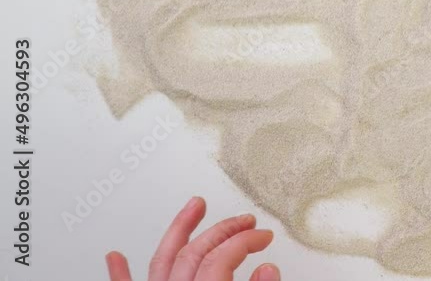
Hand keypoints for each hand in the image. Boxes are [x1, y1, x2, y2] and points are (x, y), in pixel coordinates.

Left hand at [106, 197, 278, 280]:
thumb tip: (268, 269)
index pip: (223, 257)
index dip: (247, 241)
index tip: (264, 236)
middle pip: (196, 252)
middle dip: (224, 231)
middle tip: (246, 222)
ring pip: (162, 260)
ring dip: (178, 231)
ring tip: (193, 206)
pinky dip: (120, 272)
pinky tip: (114, 256)